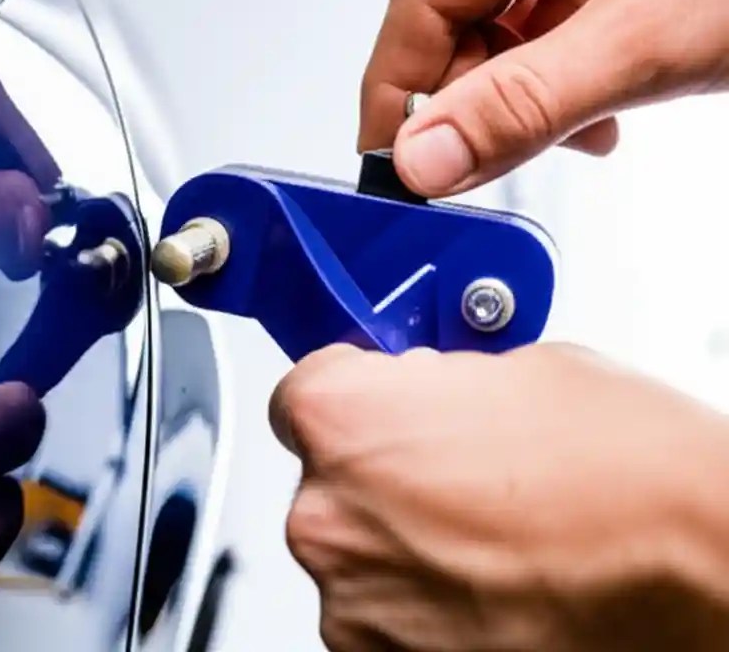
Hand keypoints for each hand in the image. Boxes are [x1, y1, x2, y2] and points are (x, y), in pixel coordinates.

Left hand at [270, 343, 728, 650]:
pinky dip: (417, 601)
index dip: (352, 397)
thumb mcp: (517, 373)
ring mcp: (350, 598)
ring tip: (488, 537)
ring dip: (399, 543)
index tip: (381, 405)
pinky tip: (488, 581)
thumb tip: (416, 395)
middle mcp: (324, 512)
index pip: (300, 395)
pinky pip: (379, 613)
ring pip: (354, 552)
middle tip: (457, 476)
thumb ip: (433, 387)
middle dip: (380, 474)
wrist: (702, 573)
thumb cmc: (628, 476)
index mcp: (339, 420)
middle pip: (324, 480)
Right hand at [361, 0, 728, 197]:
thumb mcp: (656, 38)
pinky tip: (597, 117)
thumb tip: (427, 161)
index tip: (392, 165)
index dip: (399, 87)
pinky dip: (564, 85)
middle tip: (477, 165)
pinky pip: (556, 30)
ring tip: (568, 137)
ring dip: (520, 99)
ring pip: (506, 28)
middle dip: (471, 98)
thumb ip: (527, 105)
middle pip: (458, 13)